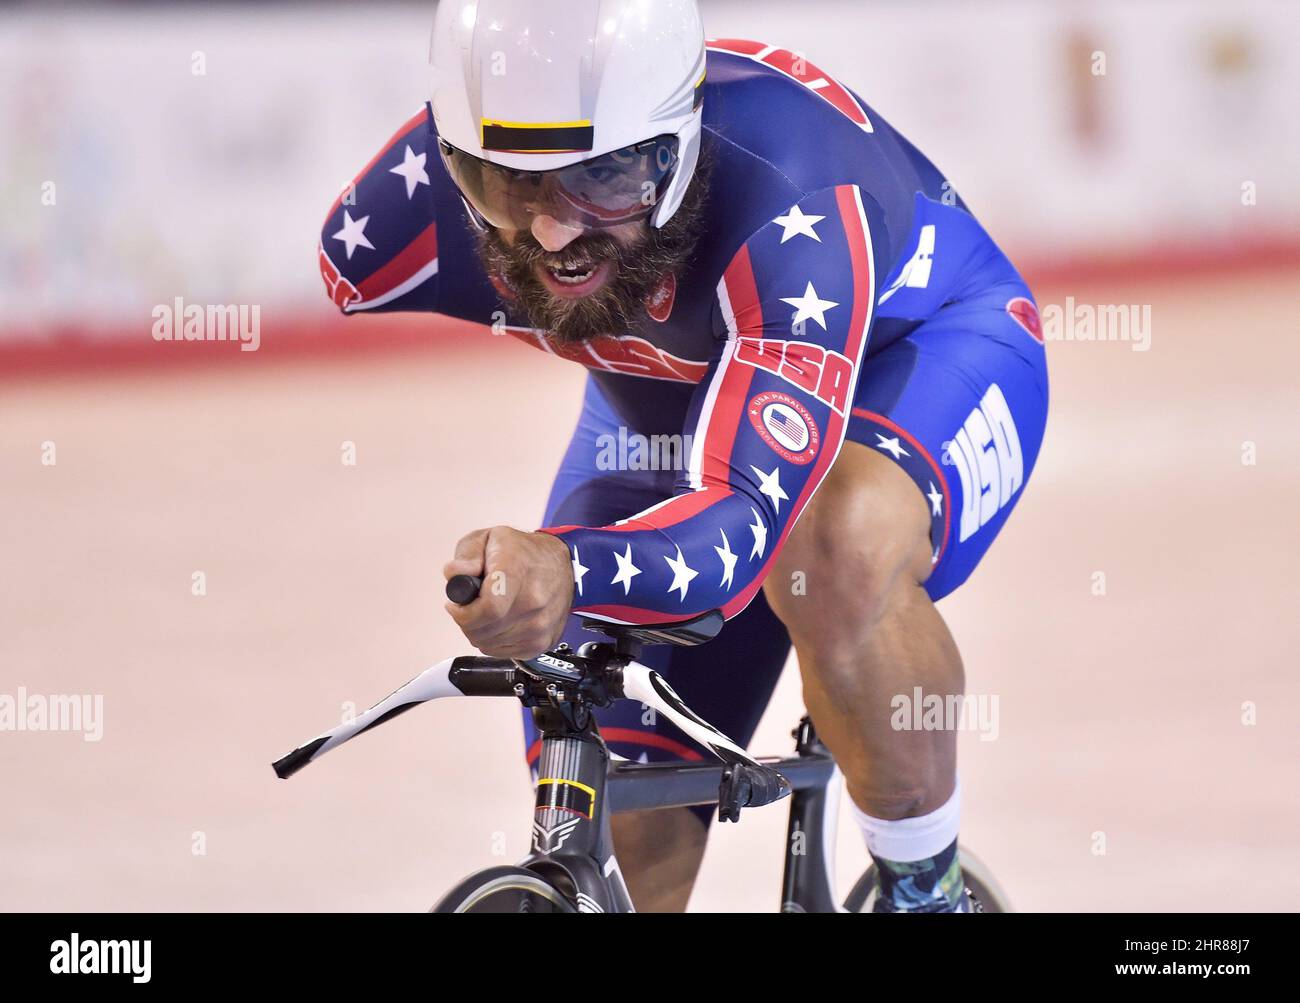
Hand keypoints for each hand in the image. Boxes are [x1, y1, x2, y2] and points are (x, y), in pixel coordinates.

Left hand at [443, 526, 573, 657]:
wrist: (561, 564)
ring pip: (489, 645)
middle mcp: (533, 602)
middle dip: (467, 622)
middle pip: (483, 632)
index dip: (464, 613)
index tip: (456, 606)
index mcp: (517, 573)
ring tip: (488, 610)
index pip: (487, 610)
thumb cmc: (524, 552)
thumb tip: (455, 575)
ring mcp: (540, 626)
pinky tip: (501, 622)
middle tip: (471, 605)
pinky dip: (495, 641)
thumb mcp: (488, 538)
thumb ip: (466, 555)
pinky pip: (503, 652)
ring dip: (480, 632)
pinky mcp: (543, 642)